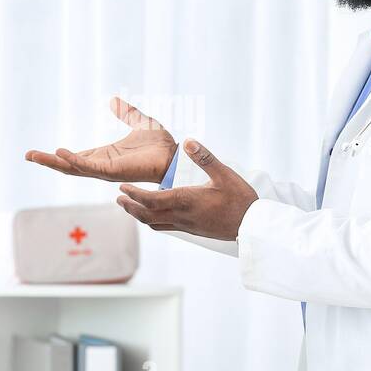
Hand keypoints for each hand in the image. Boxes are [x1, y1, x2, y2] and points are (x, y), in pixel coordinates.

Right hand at [25, 97, 176, 182]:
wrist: (175, 155)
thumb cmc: (160, 145)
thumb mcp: (139, 122)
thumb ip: (125, 113)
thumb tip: (112, 101)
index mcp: (105, 157)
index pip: (76, 157)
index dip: (57, 156)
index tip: (37, 153)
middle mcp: (102, 166)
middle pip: (68, 166)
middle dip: (48, 161)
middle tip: (27, 155)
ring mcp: (106, 170)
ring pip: (73, 168)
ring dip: (53, 162)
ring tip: (34, 156)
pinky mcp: (113, 171)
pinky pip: (89, 167)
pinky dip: (74, 160)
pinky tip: (60, 152)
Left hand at [114, 140, 257, 240]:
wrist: (252, 226)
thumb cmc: (240, 199)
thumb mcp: (224, 174)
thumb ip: (204, 157)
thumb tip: (187, 140)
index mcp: (185, 200)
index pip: (151, 200)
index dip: (134, 194)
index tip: (121, 187)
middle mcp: (182, 215)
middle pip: (146, 215)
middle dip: (130, 206)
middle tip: (118, 198)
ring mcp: (186, 225)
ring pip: (154, 223)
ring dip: (139, 215)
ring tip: (129, 206)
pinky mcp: (192, 230)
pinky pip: (165, 227)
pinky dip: (153, 220)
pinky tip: (154, 214)